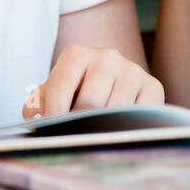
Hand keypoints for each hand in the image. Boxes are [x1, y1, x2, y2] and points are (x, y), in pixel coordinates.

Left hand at [24, 45, 163, 118]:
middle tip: (76, 135)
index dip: (53, 114)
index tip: (51, 132)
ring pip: (116, 110)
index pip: (61, 86)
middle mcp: (107, 56)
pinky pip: (140, 114)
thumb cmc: (75, 93)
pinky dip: (128, 126)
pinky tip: (118, 128)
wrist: (111, 87)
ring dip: (104, 127)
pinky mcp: (153, 86)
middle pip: (90, 101)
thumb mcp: (52, 93)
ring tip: (96, 132)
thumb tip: (36, 118)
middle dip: (80, 123)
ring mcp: (132, 70)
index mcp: (77, 53)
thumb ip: (36, 103)